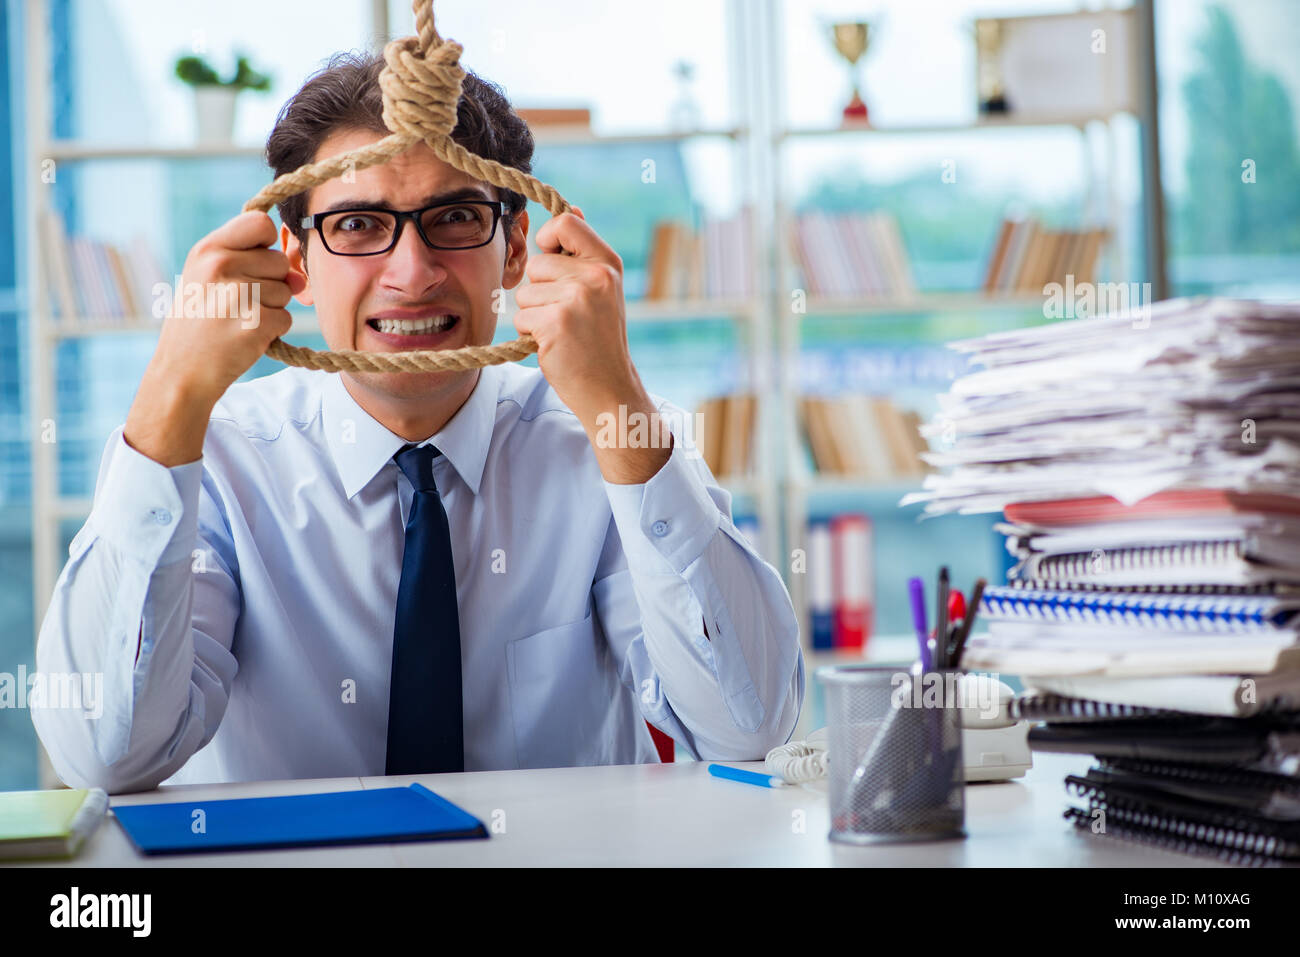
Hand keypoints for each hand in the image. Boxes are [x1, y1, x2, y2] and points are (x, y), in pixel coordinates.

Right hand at [124, 212, 303, 466]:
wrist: (181, 371)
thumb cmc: (200, 322)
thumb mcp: (208, 278)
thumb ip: (251, 262)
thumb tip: (299, 272)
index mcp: (208, 249)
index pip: (261, 222)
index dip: (267, 243)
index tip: (254, 263)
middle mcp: (220, 266)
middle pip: (280, 261)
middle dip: (271, 284)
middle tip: (239, 303)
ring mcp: (237, 294)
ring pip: (286, 291)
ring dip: (271, 309)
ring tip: (237, 320)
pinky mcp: (254, 323)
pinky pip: (286, 318)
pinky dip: (272, 331)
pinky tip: (245, 336)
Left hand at [512, 207, 670, 482]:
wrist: (610, 388)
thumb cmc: (599, 340)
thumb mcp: (602, 290)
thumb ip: (582, 254)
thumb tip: (568, 210)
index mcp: (607, 263)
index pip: (565, 221)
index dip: (548, 238)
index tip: (553, 261)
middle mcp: (595, 276)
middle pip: (537, 262)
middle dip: (540, 290)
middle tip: (566, 315)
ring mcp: (576, 299)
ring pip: (525, 293)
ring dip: (534, 315)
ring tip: (562, 332)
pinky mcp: (556, 323)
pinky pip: (521, 317)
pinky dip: (531, 335)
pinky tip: (555, 346)